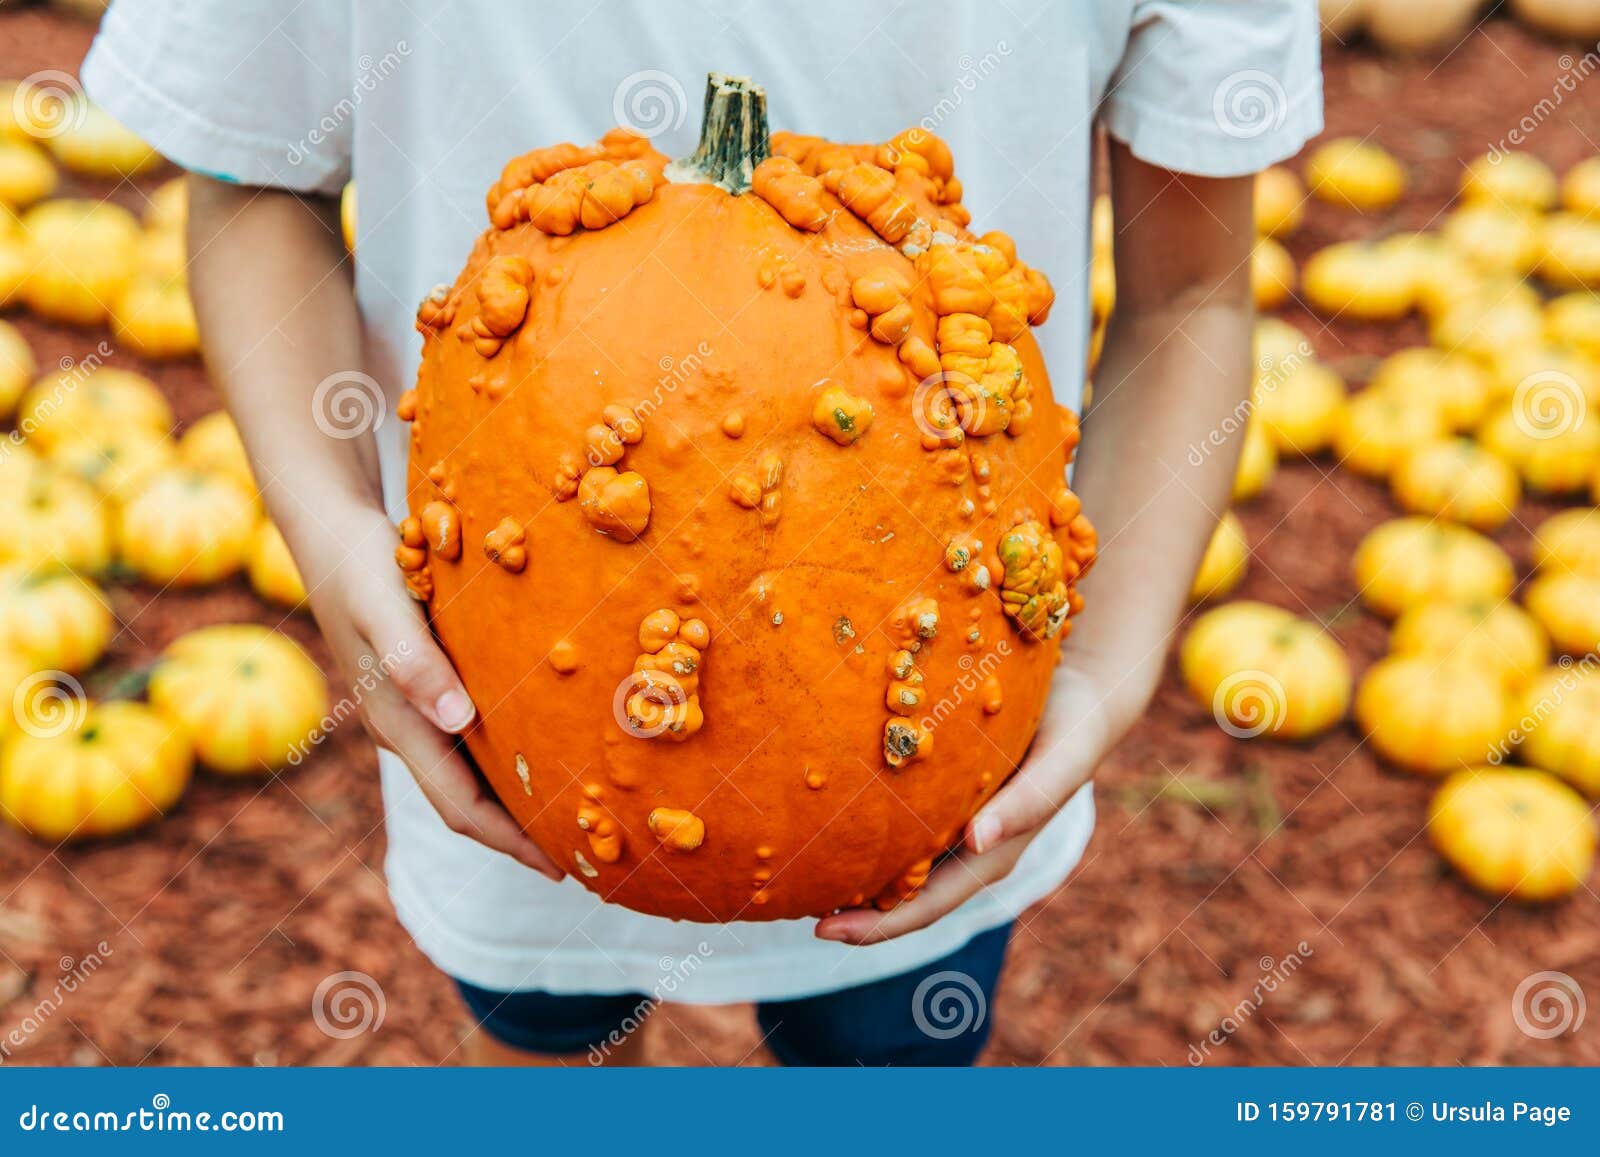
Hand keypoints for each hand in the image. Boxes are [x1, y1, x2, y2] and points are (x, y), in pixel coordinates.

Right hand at [303, 506, 563, 881]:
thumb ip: (417, 663)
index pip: (460, 805)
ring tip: (573, 811)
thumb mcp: (387, 608)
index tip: (561, 866)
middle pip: (468, 802)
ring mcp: (413, 711)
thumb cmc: (362, 567)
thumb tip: (458, 721)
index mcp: (399, 724)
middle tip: (586, 851)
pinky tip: (544, 746)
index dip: (510, 842)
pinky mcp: (423, 687)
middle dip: (520, 834)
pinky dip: (507, 756)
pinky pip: (469, 740)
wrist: (328, 533)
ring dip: (515, 799)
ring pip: (469, 774)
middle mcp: (406, 729)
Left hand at [813, 664, 1128, 944]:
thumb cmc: (1075, 725)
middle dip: (855, 912)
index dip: (880, 925)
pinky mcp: (946, 789)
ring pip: (899, 860)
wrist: (1085, 688)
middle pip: (906, 895)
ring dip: (855, 874)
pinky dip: (866, 827)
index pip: (930, 905)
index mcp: (995, 852)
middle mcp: (971, 845)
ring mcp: (957, 820)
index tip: (826, 931)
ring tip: (799, 877)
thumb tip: (977, 841)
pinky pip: (900, 818)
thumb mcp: (1061, 760)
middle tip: (799, 916)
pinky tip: (827, 815)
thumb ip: (1028, 801)